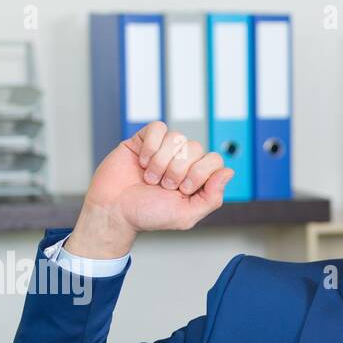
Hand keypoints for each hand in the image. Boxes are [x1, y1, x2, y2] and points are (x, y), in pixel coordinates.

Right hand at [66, 121, 235, 257]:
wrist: (114, 210)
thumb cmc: (147, 215)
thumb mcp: (186, 215)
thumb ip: (212, 197)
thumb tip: (229, 172)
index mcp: (196, 178)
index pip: (214, 160)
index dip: (200, 173)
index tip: (183, 189)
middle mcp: (182, 161)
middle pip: (196, 147)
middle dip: (178, 170)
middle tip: (164, 186)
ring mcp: (164, 149)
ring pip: (177, 137)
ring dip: (162, 161)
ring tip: (150, 177)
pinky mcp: (144, 139)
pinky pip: (158, 128)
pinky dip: (151, 147)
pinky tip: (142, 162)